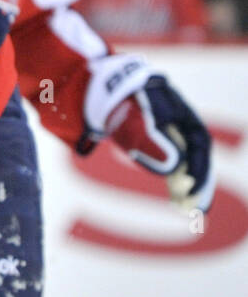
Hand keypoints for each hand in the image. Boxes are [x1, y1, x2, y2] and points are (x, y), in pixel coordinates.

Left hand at [106, 75, 213, 212]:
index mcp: (180, 112)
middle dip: (199, 180)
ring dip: (187, 183)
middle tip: (199, 208)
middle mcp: (178, 122)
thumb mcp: (135, 120)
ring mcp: (167, 131)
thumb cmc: (119, 99)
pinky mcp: (154, 139)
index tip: (194, 188)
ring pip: (183, 159)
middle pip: (195, 154)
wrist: (96, 88)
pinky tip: (175, 197)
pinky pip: (170, 161)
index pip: (199, 142)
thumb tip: (172, 167)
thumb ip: (151, 140)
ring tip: (187, 208)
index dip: (200, 166)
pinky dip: (173, 178)